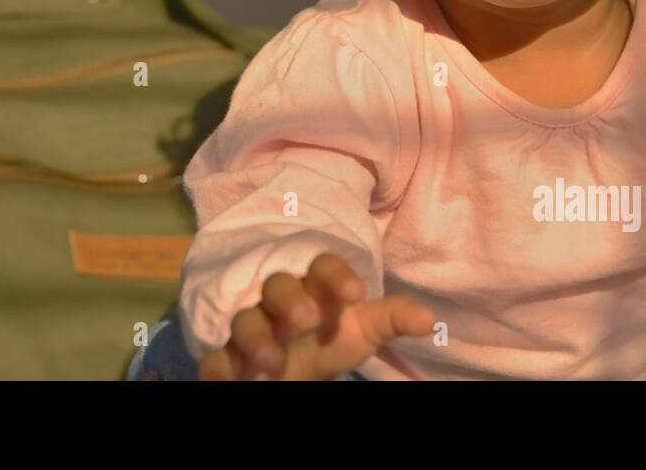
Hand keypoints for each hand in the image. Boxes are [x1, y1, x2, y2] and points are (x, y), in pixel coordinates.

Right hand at [198, 251, 436, 380]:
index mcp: (314, 287)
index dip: (337, 277)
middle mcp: (279, 301)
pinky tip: (225, 377)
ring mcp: (252, 327)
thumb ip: (390, 319)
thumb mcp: (361, 331)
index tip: (356, 295)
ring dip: (255, 337)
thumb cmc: (328, 338)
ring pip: (245, 321)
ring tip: (272, 361)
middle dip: (289, 299)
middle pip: (278, 286)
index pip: (323, 268)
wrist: (291, 363)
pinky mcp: (228, 357)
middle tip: (305, 320)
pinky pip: (216, 357)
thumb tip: (429, 320)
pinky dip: (218, 367)